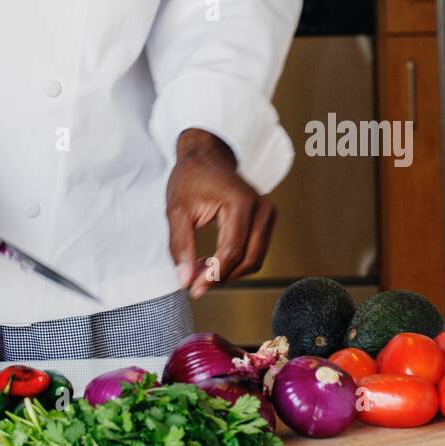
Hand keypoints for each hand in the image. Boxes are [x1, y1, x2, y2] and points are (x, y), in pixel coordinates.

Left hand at [166, 127, 275, 297]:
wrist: (205, 157)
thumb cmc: (191, 177)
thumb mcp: (177, 210)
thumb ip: (180, 246)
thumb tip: (185, 280)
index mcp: (240, 202)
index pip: (231, 251)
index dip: (213, 275)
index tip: (194, 289)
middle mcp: (261, 208)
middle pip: (247, 259)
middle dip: (221, 277)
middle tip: (194, 284)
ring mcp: (267, 213)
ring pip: (254, 260)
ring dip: (228, 272)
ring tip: (200, 270)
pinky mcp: (265, 220)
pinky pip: (254, 252)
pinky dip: (235, 263)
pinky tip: (212, 262)